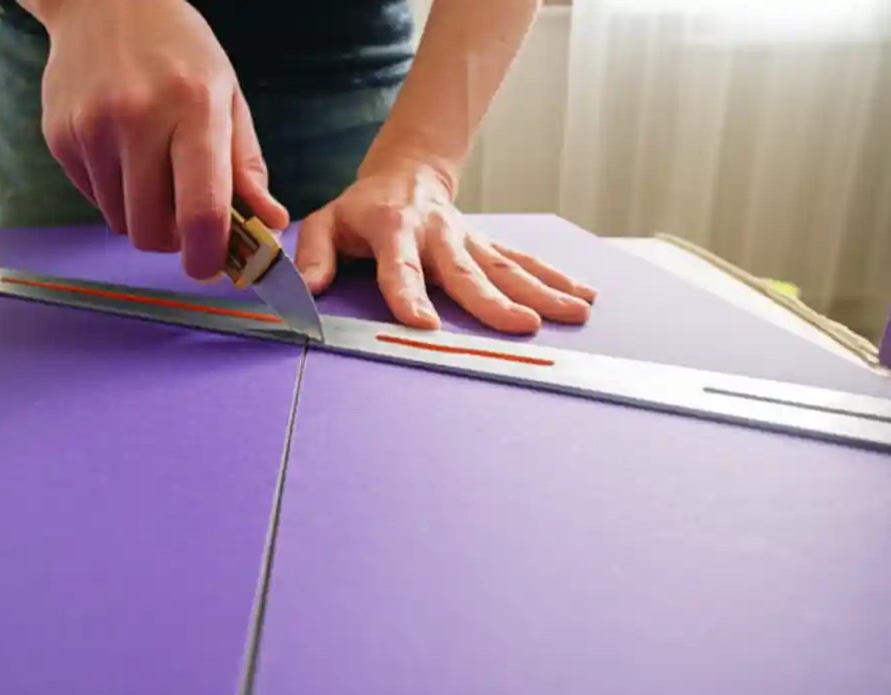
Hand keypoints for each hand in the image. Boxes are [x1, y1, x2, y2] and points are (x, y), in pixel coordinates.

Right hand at [33, 0, 287, 278]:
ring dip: (141, 214)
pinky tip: (121, 149)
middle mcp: (137, 118)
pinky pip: (93, 197)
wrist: (104, 1)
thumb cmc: (178, 52)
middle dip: (173, 240)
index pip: (200, 210)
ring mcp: (91, 127)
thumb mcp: (227, 96)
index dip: (208, 256)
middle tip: (185, 218)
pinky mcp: (59, 135)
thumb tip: (270, 224)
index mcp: (193, 108)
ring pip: (119, 221)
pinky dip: (112, 192)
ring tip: (152, 169)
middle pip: (152, 230)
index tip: (211, 268)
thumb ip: (246, 166)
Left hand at [295, 159, 597, 333]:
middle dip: (494, 301)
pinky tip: (584, 296)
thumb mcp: (327, 224)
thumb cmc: (360, 210)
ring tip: (574, 314)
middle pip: (466, 272)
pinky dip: (554, 279)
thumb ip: (316, 257)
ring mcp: (468, 240)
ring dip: (542, 290)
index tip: (423, 324)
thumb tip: (306, 292)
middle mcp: (437, 234)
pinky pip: (523, 261)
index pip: (399, 267)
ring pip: (506, 267)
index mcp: (393, 229)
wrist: (404, 173)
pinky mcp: (487, 245)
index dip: (407, 295)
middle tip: (522, 325)